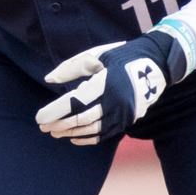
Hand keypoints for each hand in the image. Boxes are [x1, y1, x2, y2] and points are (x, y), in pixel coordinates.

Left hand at [34, 20, 194, 145]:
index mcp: (106, 81)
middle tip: (43, 126)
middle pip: (82, 118)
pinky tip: (73, 139)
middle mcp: (116, 100)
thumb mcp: (95, 55)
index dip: (56, 111)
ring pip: (92, 129)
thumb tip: (49, 79)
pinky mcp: (128, 120)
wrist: (156, 63)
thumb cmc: (120, 56)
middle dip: (60, 124)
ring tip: (54, 132)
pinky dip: (87, 138)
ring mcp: (124, 112)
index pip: (75, 101)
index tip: (39, 117)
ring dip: (71, 133)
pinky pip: (105, 134)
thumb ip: (71, 67)